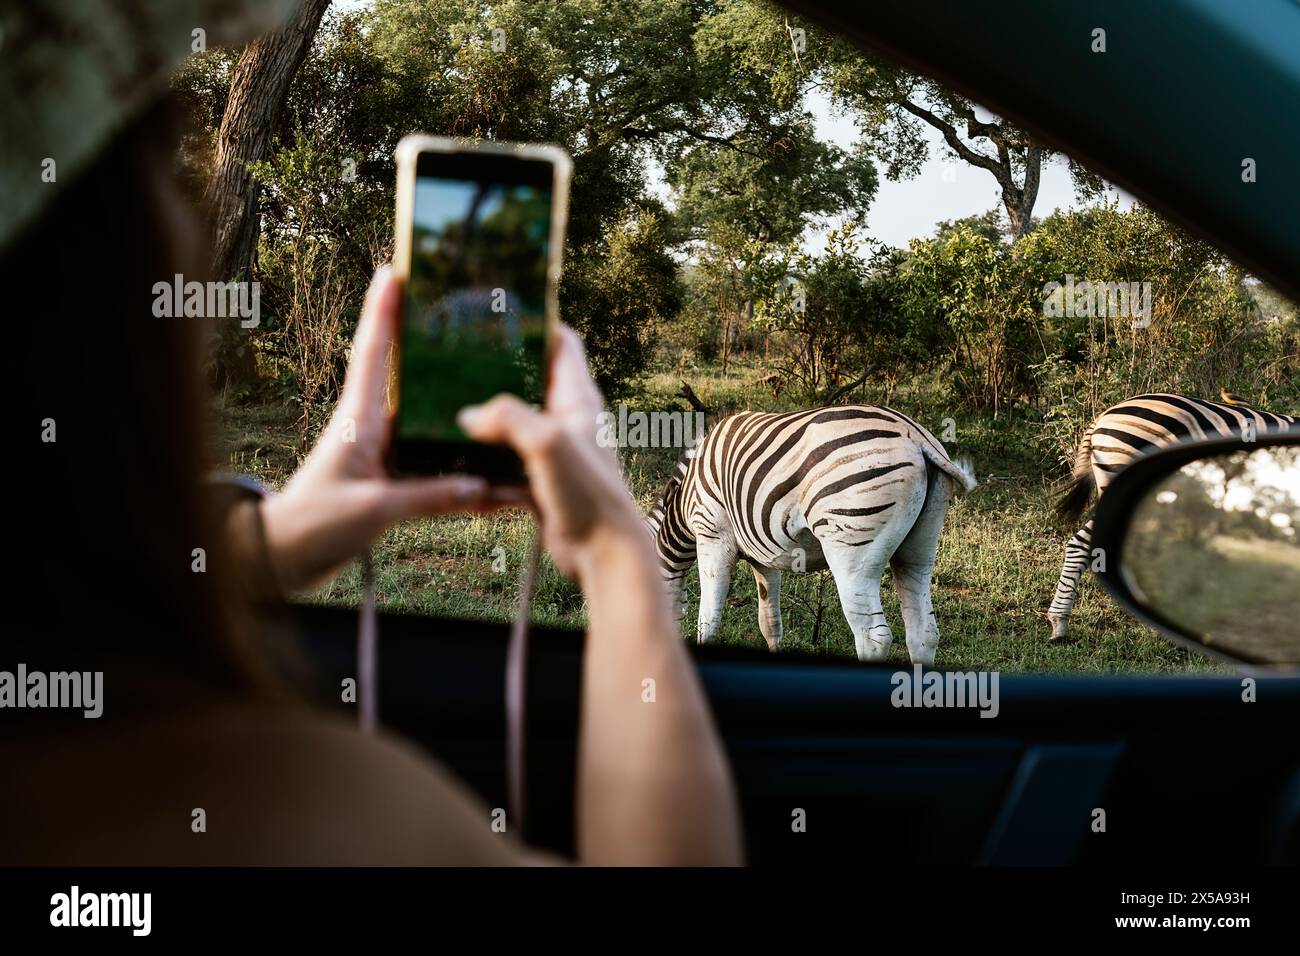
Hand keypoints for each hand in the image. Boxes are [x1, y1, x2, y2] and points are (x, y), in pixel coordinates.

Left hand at [260, 265, 498, 591]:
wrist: (285, 562)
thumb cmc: (313, 525)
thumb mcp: (372, 509)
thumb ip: (428, 497)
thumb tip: (483, 487)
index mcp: (359, 420)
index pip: (373, 352)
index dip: (383, 310)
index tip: (394, 269)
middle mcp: (373, 429)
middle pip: (407, 377)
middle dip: (430, 346)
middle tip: (463, 316)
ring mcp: (383, 455)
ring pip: (428, 423)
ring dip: (457, 409)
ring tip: (495, 387)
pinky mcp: (391, 483)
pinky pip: (435, 468)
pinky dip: (462, 470)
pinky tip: (492, 476)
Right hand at [456, 325, 648, 580]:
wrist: (605, 555)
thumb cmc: (590, 494)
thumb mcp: (548, 443)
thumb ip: (508, 418)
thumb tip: (468, 416)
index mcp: (578, 399)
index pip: (561, 344)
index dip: (536, 323)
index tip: (499, 312)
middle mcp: (567, 421)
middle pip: (528, 385)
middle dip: (494, 376)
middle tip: (453, 364)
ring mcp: (553, 454)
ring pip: (510, 431)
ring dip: (483, 431)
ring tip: (443, 420)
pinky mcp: (540, 486)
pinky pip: (503, 473)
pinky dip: (485, 479)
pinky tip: (462, 485)